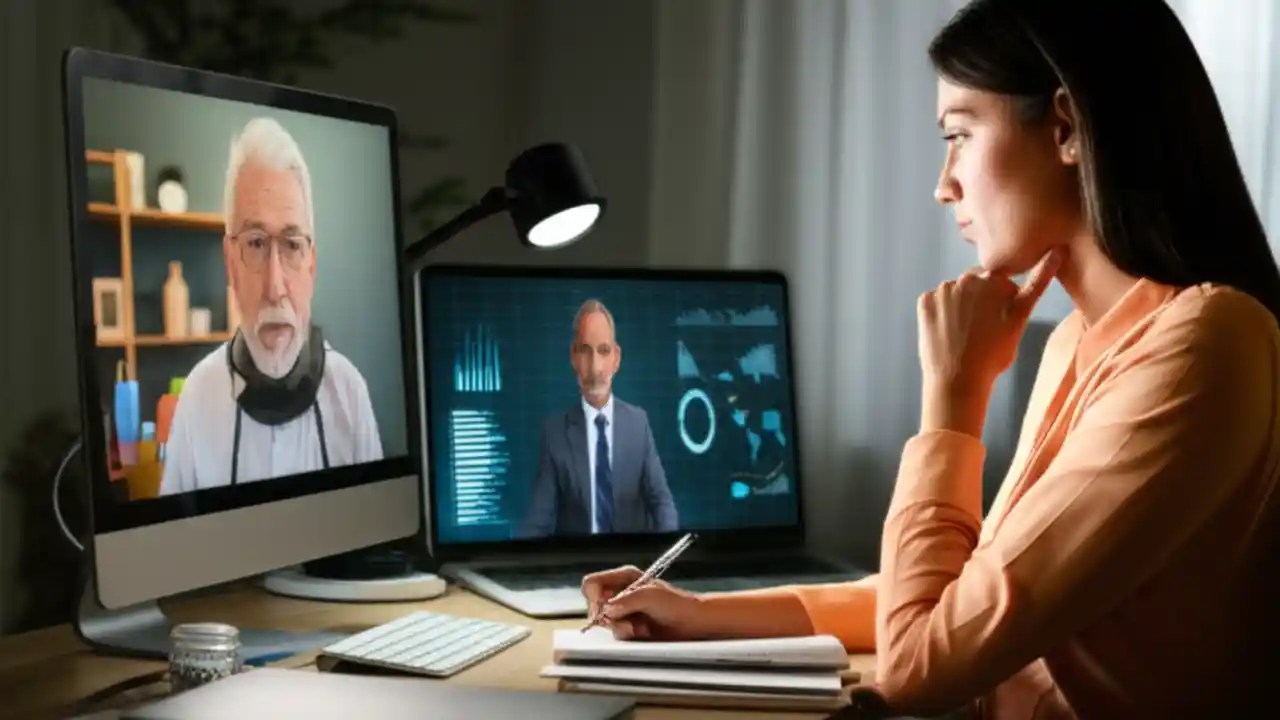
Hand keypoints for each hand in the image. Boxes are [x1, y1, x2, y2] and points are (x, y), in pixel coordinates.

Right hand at [581, 565, 705, 640]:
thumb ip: (626, 601)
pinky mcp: (628, 627)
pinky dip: (626, 636)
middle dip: (609, 618)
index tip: (605, 609)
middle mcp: (619, 593)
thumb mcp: (651, 596)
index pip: (592, 583)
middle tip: (627, 624)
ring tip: (639, 629)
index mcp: (623, 578)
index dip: (594, 597)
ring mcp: (623, 611)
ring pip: (604, 622)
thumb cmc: (676, 604)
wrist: (693, 623)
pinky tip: (642, 633)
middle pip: (594, 606)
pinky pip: (614, 634)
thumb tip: (606, 610)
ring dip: (620, 628)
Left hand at [917, 247, 1063, 392]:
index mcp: (995, 280)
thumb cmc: (994, 354)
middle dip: (979, 298)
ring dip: (959, 304)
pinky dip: (939, 312)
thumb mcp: (1020, 320)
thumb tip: (1057, 251)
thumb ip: (1035, 285)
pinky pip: (934, 301)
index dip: (1002, 299)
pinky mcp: (925, 300)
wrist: (957, 379)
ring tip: (962, 333)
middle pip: (976, 283)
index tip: (998, 317)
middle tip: (981, 328)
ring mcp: (943, 289)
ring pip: (954, 292)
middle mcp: (968, 278)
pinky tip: (945, 331)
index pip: (1001, 280)